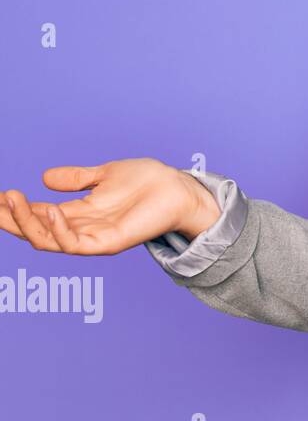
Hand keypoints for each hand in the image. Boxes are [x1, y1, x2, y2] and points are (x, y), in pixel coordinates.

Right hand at [0, 158, 218, 255]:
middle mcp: (82, 228)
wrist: (179, 187)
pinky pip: (76, 245)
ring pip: (48, 240)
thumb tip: (45, 177)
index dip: (14, 208)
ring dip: (27, 223)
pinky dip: (59, 230)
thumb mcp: (104, 175)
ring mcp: (95, 238)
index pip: (37, 215)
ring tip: (13, 200)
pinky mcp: (110, 244)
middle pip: (36, 231)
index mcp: (79, 213)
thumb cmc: (148, 181)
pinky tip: (49, 211)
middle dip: (11, 219)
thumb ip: (77, 178)